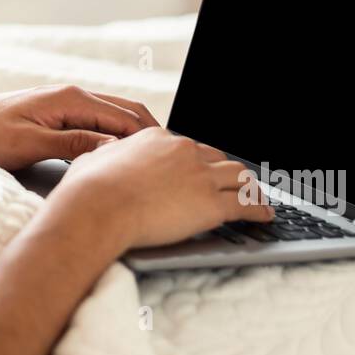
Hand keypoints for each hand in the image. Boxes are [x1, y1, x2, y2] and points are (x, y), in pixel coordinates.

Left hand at [0, 85, 160, 170]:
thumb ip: (75, 145)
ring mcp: (62, 105)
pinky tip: (122, 156)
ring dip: (135, 135)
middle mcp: (70, 96)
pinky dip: (116, 136)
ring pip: (113, 117)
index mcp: (69, 98)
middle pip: (126, 113)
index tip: (174, 159)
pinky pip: (96, 123)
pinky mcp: (53, 117)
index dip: (152, 139)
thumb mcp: (29, 144)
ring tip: (157, 161)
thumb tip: (116, 150)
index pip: (126, 117)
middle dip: (152, 135)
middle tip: (177, 161)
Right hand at [55, 127, 274, 249]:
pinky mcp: (211, 204)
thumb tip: (105, 153)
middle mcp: (184, 150)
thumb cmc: (89, 189)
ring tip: (256, 196)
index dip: (196, 162)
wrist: (99, 207)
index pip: (187, 147)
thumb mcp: (94, 158)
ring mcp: (200, 176)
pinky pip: (246, 205)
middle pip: (216, 158)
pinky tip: (265, 216)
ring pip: (239, 176)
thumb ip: (108, 154)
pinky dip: (259, 210)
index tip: (199, 171)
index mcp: (158, 138)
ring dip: (249, 186)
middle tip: (229, 184)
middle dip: (224, 172)